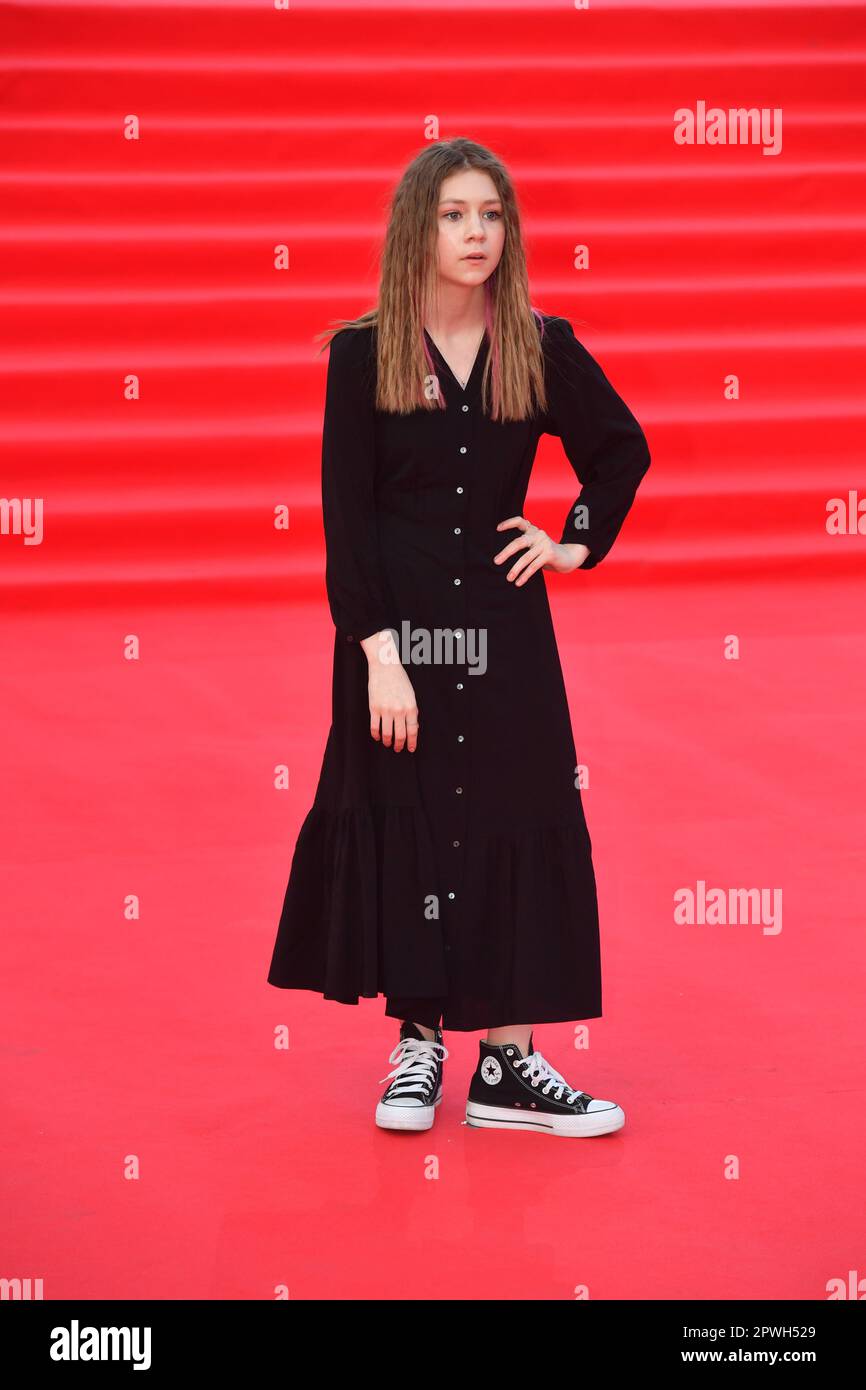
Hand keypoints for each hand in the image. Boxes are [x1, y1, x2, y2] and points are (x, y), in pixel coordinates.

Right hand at [361, 630, 418, 751]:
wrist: (385, 667)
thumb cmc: (399, 679)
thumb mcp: (411, 695)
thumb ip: (412, 711)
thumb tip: (412, 727)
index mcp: (411, 707)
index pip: (413, 730)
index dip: (412, 742)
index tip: (411, 748)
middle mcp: (399, 710)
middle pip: (400, 735)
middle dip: (399, 745)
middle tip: (398, 749)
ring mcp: (386, 710)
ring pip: (387, 734)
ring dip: (388, 742)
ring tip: (388, 744)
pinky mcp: (374, 708)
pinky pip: (374, 727)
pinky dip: (376, 735)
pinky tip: (377, 737)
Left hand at [493, 516, 588, 583]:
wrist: (568, 558)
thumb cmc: (547, 554)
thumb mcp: (534, 547)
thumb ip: (524, 546)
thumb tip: (502, 557)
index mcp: (533, 531)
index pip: (520, 521)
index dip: (508, 523)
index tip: (498, 529)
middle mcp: (538, 534)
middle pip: (519, 542)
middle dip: (506, 552)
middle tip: (496, 561)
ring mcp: (544, 543)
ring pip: (526, 557)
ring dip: (515, 569)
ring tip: (509, 578)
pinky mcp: (549, 553)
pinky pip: (534, 566)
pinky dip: (525, 575)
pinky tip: (519, 582)